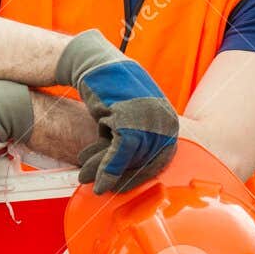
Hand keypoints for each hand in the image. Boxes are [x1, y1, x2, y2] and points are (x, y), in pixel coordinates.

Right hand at [55, 30, 178, 193]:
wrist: (97, 66)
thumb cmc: (112, 91)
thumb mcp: (130, 116)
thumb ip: (136, 138)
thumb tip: (129, 169)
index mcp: (169, 121)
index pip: (159, 159)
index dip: (138, 177)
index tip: (121, 187)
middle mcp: (164, 120)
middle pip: (144, 161)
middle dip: (120, 179)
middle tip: (101, 188)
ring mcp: (149, 119)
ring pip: (130, 159)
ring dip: (105, 173)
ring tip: (86, 179)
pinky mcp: (129, 119)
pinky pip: (119, 152)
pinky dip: (106, 168)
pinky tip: (94, 177)